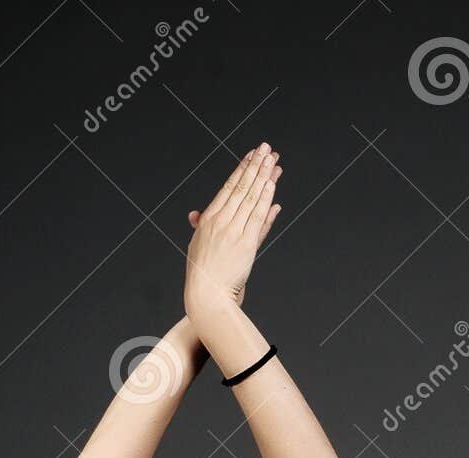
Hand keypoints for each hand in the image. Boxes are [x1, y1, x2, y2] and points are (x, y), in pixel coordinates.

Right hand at [185, 143, 281, 320]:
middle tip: (266, 149)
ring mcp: (233, 231)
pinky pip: (257, 216)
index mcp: (207, 220)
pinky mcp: (246, 244)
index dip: (241, 169)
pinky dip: (265, 199)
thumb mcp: (197, 246)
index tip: (251, 155)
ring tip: (273, 161)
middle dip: (255, 166)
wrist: (206, 297)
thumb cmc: (203, 276)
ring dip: (263, 177)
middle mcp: (220, 222)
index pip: (228, 187)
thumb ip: (201, 227)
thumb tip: (195, 215)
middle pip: (241, 187)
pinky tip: (271, 184)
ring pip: (251, 198)